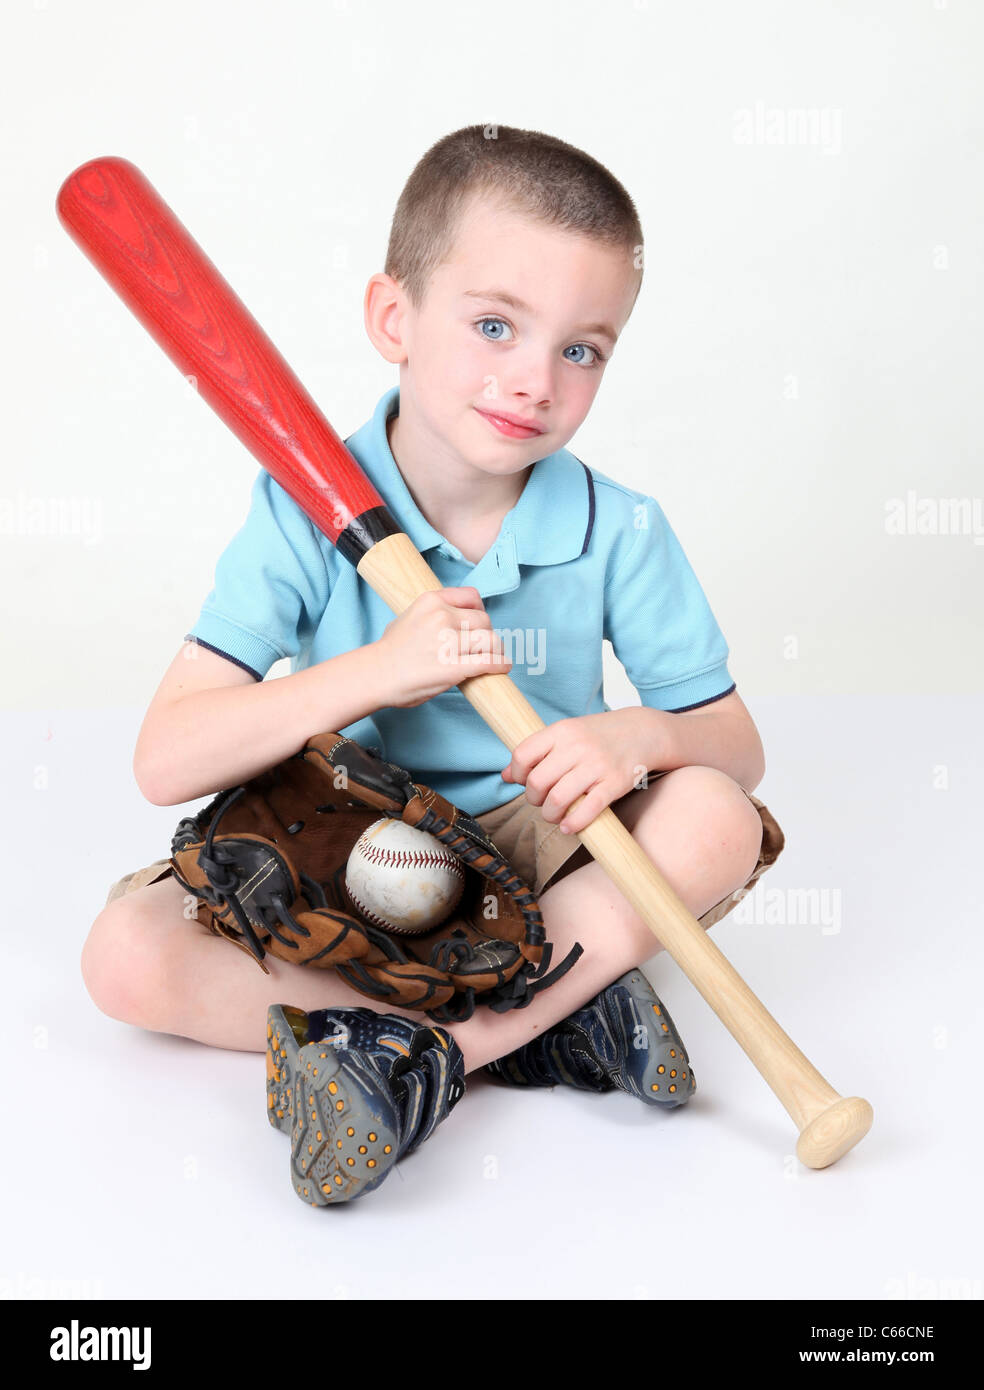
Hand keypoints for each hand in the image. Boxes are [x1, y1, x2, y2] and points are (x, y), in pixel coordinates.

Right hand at [372, 587, 511, 708]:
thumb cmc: (389, 651)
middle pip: (484, 620)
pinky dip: (500, 664)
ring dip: (495, 649)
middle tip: (481, 645)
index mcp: (431, 601)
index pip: (471, 596)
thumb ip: (432, 614)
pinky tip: (502, 667)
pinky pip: (489, 662)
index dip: (480, 609)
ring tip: (492, 656)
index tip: (479, 621)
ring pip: (491, 639)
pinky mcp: (454, 667)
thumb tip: (453, 619)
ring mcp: (448, 642)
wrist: (375, 675)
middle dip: (486, 633)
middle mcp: (442, 617)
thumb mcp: (408, 616)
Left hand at [501, 710, 665, 834]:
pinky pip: (588, 810)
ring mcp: (597, 765)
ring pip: (558, 799)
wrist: (642, 731)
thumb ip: (537, 751)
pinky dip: (573, 824)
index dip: (516, 775)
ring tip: (555, 815)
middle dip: (534, 799)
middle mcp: (578, 746)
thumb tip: (504, 775)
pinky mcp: (615, 783)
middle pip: (537, 782)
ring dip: (550, 815)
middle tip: (542, 801)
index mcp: (562, 731)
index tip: (523, 782)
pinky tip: (569, 826)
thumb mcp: (566, 733)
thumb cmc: (598, 736)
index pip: (523, 755)